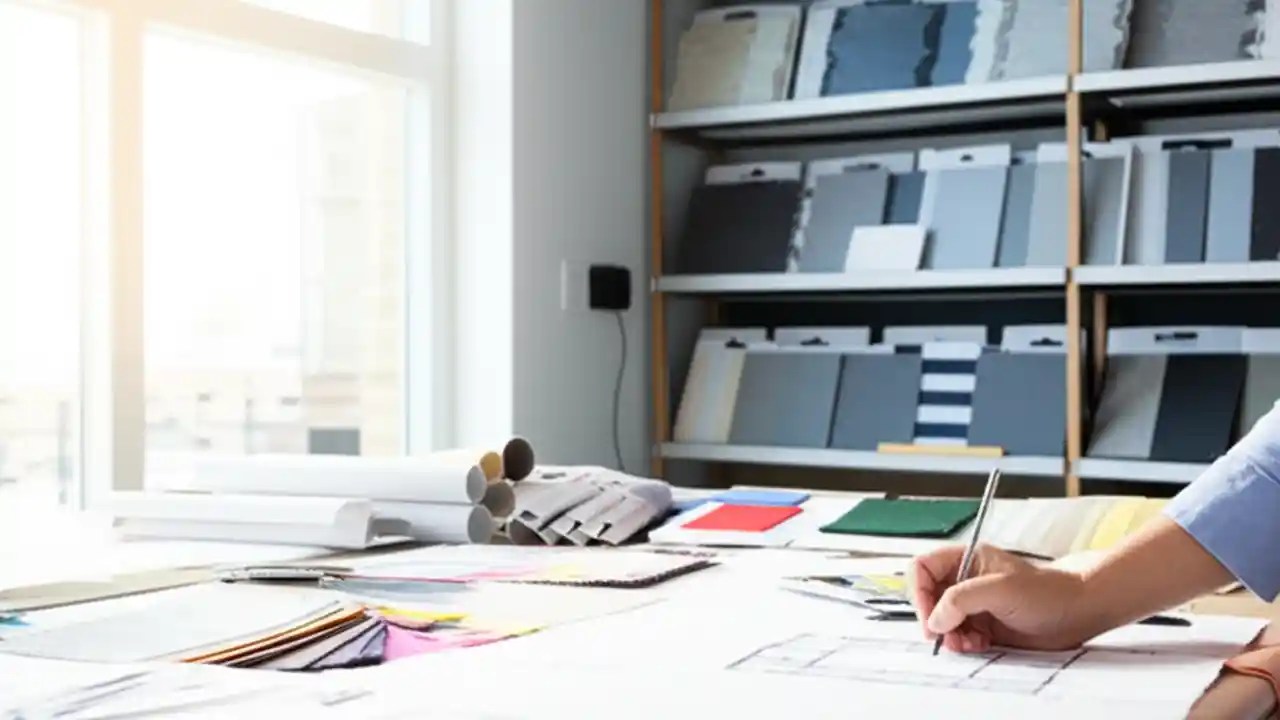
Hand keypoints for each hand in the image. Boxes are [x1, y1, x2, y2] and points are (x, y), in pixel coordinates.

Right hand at [909, 544, 1091, 653]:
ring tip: (965, 643)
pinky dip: (962, 644)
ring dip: (948, 635)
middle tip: (940, 636)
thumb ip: (962, 600)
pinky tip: (978, 645)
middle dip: (932, 618)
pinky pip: (958, 636)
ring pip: (941, 620)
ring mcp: (974, 604)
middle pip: (927, 597)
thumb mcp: (1000, 590)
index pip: (922, 569)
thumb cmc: (1047, 592)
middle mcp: (965, 580)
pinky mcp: (983, 625)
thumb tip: (935, 620)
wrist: (1077, 613)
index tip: (928, 616)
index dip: (918, 591)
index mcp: (965, 559)